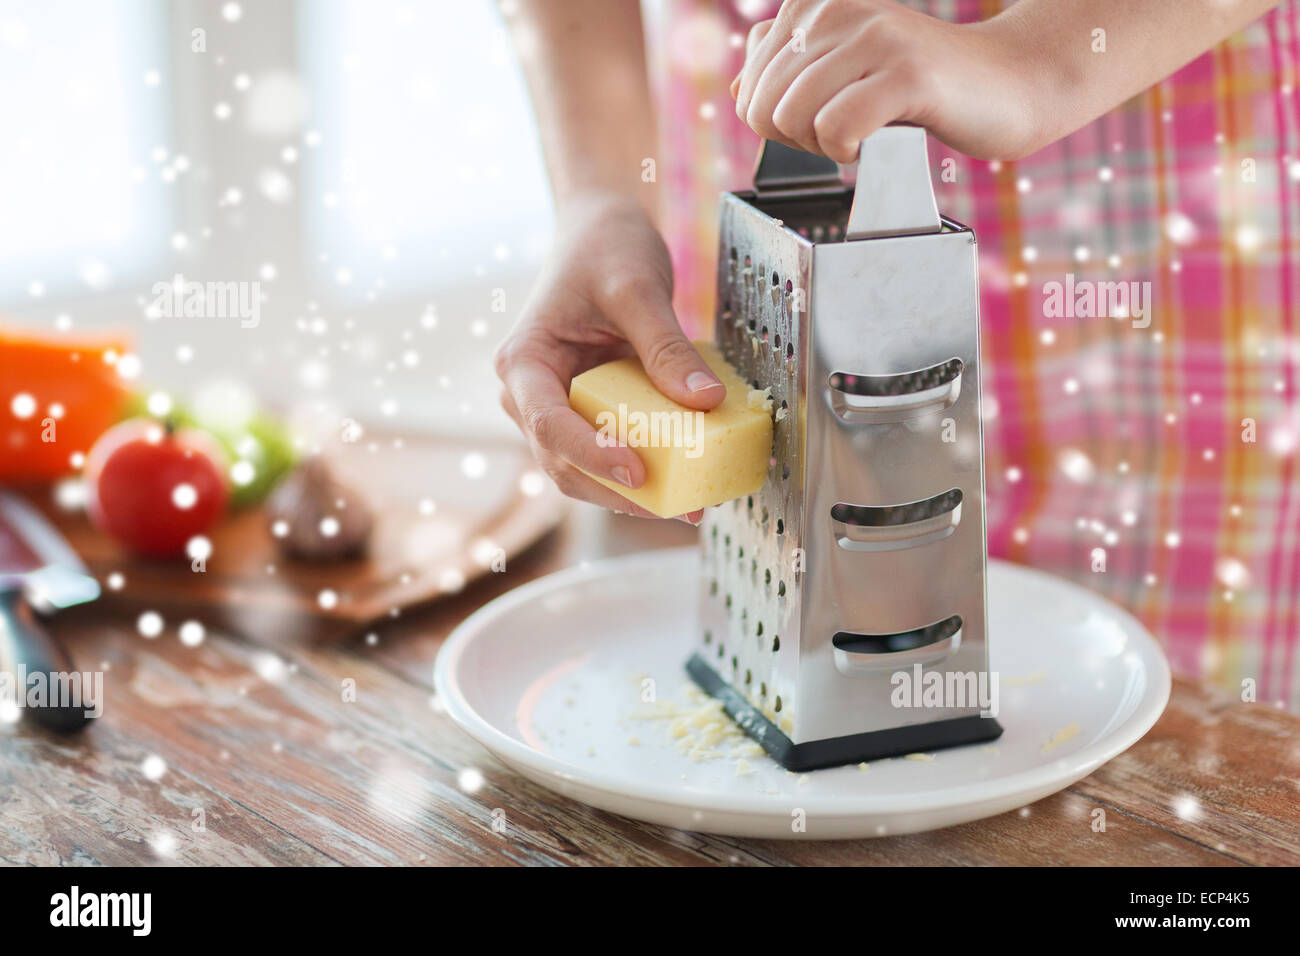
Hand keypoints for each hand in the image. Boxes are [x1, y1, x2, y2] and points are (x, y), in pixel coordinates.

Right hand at [494, 192, 724, 521]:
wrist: (600, 232)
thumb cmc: (605, 249)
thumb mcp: (638, 289)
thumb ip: (666, 347)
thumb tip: (705, 402)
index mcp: (524, 363)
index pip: (549, 424)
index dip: (591, 455)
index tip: (638, 472)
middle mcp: (530, 396)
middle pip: (565, 463)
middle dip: (620, 493)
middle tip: (684, 506)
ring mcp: (557, 409)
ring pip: (586, 470)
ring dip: (635, 493)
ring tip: (694, 504)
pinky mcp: (588, 414)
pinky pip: (612, 451)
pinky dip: (648, 469)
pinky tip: (689, 479)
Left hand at [731, 0, 1040, 162]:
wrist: (1007, 85)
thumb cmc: (922, 84)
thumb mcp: (844, 69)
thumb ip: (788, 70)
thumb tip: (737, 88)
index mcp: (815, 5)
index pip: (748, 86)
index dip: (779, 122)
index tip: (826, 115)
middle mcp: (838, 10)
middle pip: (763, 107)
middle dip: (796, 139)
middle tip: (846, 132)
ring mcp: (874, 38)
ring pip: (793, 117)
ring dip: (823, 147)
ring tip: (864, 133)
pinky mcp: (906, 73)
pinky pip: (836, 128)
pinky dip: (848, 151)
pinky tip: (875, 141)